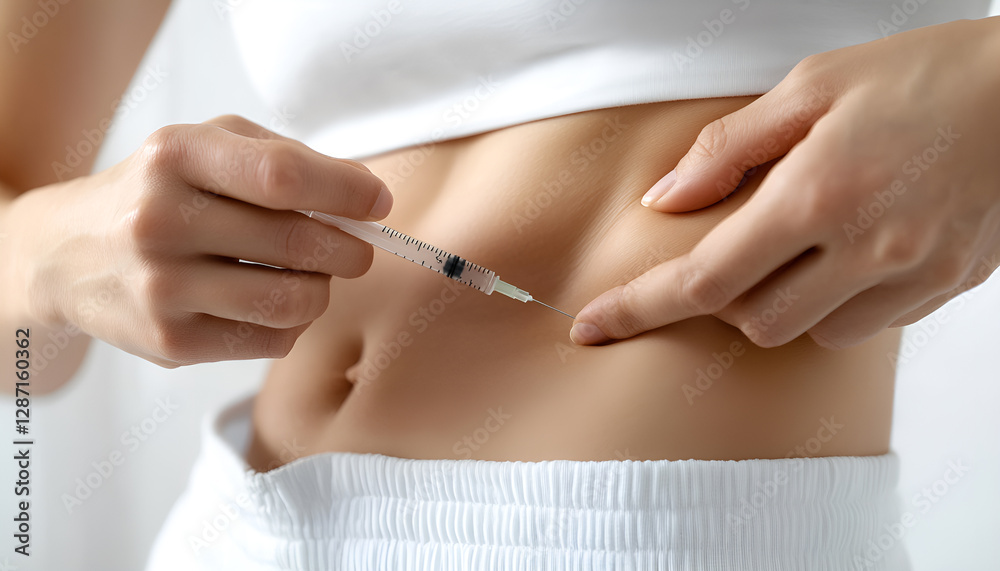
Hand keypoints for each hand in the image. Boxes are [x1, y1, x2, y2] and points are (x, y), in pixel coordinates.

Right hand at [8, 115, 390, 366]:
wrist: (68, 254)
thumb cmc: (162, 192)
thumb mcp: (209, 147)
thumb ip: (287, 160)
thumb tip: (367, 197)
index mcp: (176, 156)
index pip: (283, 175)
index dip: (346, 191)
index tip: (379, 203)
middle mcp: (160, 220)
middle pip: (298, 242)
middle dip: (349, 248)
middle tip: (356, 249)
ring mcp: (162, 287)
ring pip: (294, 300)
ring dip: (322, 289)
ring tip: (312, 275)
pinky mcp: (171, 343)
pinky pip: (273, 340)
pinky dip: (293, 322)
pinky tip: (273, 301)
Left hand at [571, 17, 999, 348]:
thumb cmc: (923, 73)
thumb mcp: (812, 87)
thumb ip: (728, 150)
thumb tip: (666, 202)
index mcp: (817, 194)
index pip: (704, 278)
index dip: (639, 308)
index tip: (590, 327)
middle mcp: (865, 249)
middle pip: (753, 322)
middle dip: (725, 300)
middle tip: (737, 248)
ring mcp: (912, 276)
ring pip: (812, 333)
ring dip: (784, 302)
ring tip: (805, 244)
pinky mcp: (948, 287)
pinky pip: (870, 326)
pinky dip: (839, 303)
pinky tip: (853, 251)